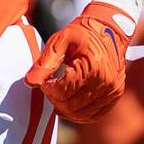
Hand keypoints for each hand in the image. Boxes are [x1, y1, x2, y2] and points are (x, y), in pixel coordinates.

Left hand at [25, 1, 133, 122]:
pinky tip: (69, 106)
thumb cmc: (83, 32)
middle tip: (49, 88)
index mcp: (92, 66)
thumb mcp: (61, 40)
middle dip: (55, 100)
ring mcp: (112, 90)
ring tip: (57, 95)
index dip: (48, 89)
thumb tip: (30, 82)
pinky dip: (79, 115)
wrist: (109, 29)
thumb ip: (45, 62)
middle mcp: (105, 81)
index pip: (63, 91)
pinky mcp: (114, 95)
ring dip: (65, 109)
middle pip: (71, 105)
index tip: (44, 81)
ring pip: (82, 114)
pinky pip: (95, 115)